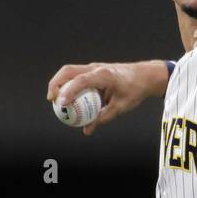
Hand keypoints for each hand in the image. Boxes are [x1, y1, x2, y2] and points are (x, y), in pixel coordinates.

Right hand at [46, 61, 168, 135]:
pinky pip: (76, 77)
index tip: (61, 104)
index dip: (69, 91)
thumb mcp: (121, 107)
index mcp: (104, 75)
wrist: (144, 76)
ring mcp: (93, 67)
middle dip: (56, 84)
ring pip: (69, 71)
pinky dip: (68, 86)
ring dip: (59, 84)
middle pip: (68, 71)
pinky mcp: (92, 70)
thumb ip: (103, 118)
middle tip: (52, 101)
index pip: (82, 80)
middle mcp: (96, 68)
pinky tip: (66, 100)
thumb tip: (86, 130)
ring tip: (55, 101)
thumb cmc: (135, 90)